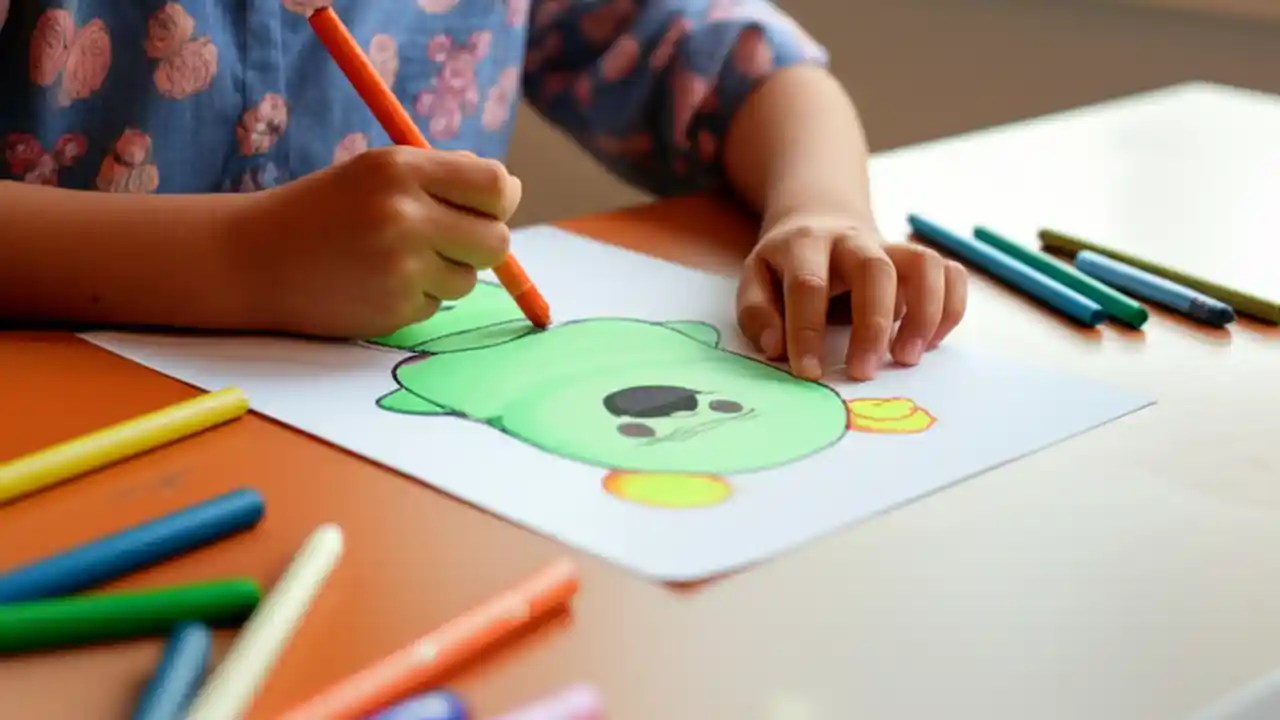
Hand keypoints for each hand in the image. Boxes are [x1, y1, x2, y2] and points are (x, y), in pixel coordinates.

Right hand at [231, 147, 520, 337]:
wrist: (253, 259)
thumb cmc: (324, 211)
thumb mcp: (376, 172)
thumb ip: (441, 176)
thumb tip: (507, 190)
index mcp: (401, 169)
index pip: (494, 185)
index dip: (501, 199)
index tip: (490, 206)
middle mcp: (404, 215)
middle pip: (497, 240)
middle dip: (483, 244)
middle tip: (453, 240)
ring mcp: (400, 266)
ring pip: (468, 278)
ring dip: (446, 273)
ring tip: (397, 260)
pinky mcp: (394, 307)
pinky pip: (437, 305)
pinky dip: (418, 297)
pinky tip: (376, 283)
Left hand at [736, 214, 967, 380]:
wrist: (820, 220)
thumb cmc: (785, 265)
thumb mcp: (756, 279)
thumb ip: (757, 312)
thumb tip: (776, 347)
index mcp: (805, 244)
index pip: (809, 284)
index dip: (807, 330)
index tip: (809, 373)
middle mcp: (852, 240)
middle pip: (874, 270)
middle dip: (872, 325)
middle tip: (864, 372)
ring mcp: (890, 247)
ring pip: (923, 263)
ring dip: (924, 313)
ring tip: (907, 358)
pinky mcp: (917, 260)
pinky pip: (949, 272)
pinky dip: (950, 307)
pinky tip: (930, 342)